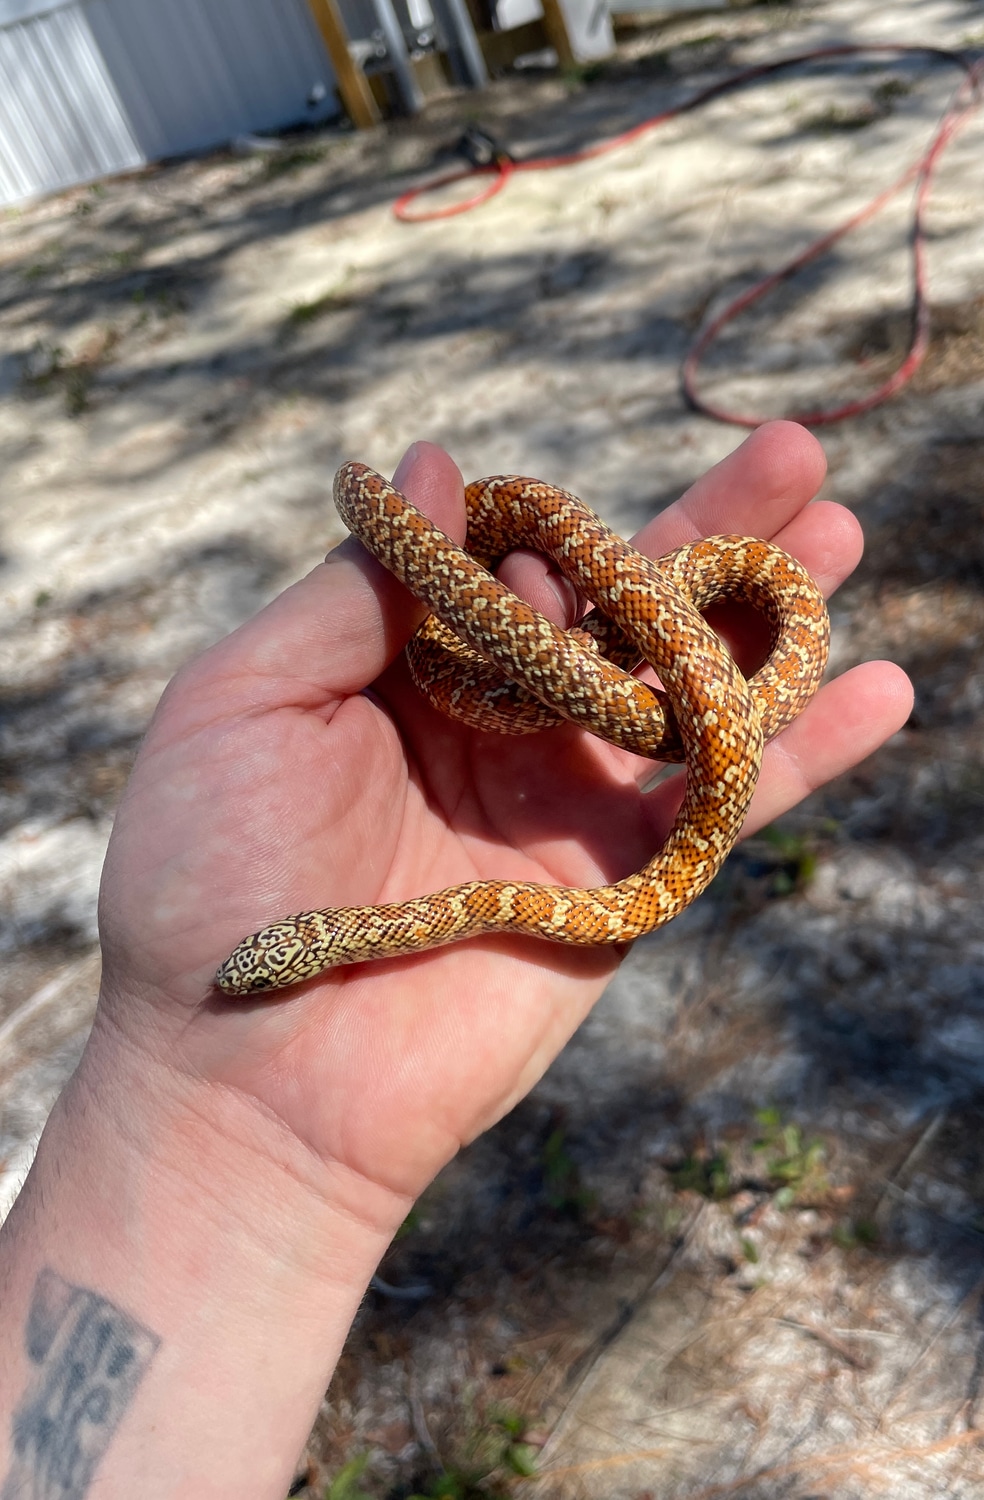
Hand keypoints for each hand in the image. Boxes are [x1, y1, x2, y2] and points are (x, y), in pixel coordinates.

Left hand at [95, 421, 911, 1215]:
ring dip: (768, 616)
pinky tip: (880, 689)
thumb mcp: (244, 704)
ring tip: (841, 534)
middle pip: (618, 612)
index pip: (506, 567)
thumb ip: (351, 592)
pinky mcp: (621, 886)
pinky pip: (724, 807)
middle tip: (791, 450)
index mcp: (403, 673)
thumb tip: (437, 462)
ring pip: (686, 693)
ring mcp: (564, 805)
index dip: (541, 541)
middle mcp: (496, 727)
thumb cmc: (211, 880)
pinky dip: (803, 753)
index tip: (537, 552)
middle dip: (702, 531)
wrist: (252, 1077)